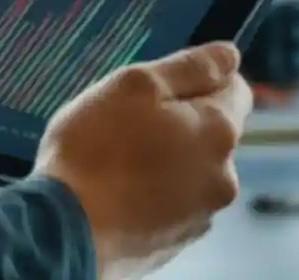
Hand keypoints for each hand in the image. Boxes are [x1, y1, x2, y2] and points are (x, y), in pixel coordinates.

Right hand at [34, 41, 251, 279]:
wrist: (62, 234)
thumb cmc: (94, 150)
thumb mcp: (135, 86)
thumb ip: (189, 67)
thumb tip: (230, 55)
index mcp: (219, 132)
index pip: (236, 89)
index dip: (200, 80)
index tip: (160, 89)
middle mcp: (223, 177)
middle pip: (211, 133)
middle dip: (179, 123)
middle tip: (128, 124)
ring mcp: (201, 215)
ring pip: (190, 170)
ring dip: (165, 160)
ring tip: (117, 162)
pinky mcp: (176, 242)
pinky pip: (172, 203)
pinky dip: (153, 194)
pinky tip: (116, 193)